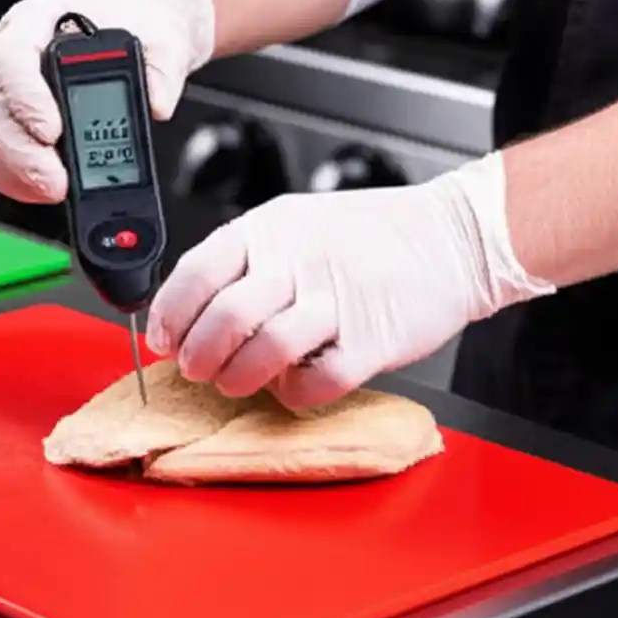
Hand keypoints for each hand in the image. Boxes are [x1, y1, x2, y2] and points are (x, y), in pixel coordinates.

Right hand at [0, 0, 213, 203]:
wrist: (134, 29)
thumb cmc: (132, 21)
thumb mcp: (159, 32)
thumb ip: (161, 66)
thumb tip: (158, 103)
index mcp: (36, 23)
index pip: (13, 56)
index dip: (26, 98)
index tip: (52, 130)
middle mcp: (13, 60)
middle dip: (26, 155)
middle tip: (58, 182)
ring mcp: (9, 97)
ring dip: (23, 174)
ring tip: (59, 189)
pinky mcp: (14, 129)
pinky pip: (3, 164)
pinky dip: (23, 183)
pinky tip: (49, 189)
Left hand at [145, 152, 555, 407]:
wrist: (454, 236)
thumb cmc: (369, 236)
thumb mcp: (296, 224)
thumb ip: (246, 260)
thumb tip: (189, 308)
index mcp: (271, 229)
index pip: (198, 271)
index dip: (170, 313)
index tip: (163, 338)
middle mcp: (298, 261)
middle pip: (224, 317)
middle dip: (198, 355)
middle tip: (197, 368)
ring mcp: (337, 301)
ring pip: (264, 352)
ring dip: (237, 378)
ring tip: (235, 382)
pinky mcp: (372, 341)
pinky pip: (317, 381)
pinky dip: (294, 393)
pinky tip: (293, 385)